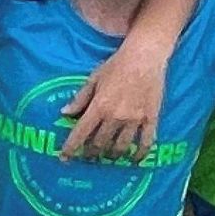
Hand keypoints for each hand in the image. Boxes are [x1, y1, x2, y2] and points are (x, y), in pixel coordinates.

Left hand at [60, 43, 164, 159]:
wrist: (145, 56)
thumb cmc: (117, 65)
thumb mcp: (93, 78)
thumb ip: (79, 98)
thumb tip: (64, 113)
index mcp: (99, 106)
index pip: (80, 132)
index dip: (71, 148)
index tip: (64, 158)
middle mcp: (115, 116)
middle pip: (100, 144)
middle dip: (91, 153)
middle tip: (88, 156)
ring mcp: (134, 119)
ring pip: (120, 147)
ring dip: (112, 155)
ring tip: (108, 156)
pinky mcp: (150, 118)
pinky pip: (145, 142)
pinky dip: (139, 154)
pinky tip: (133, 160)